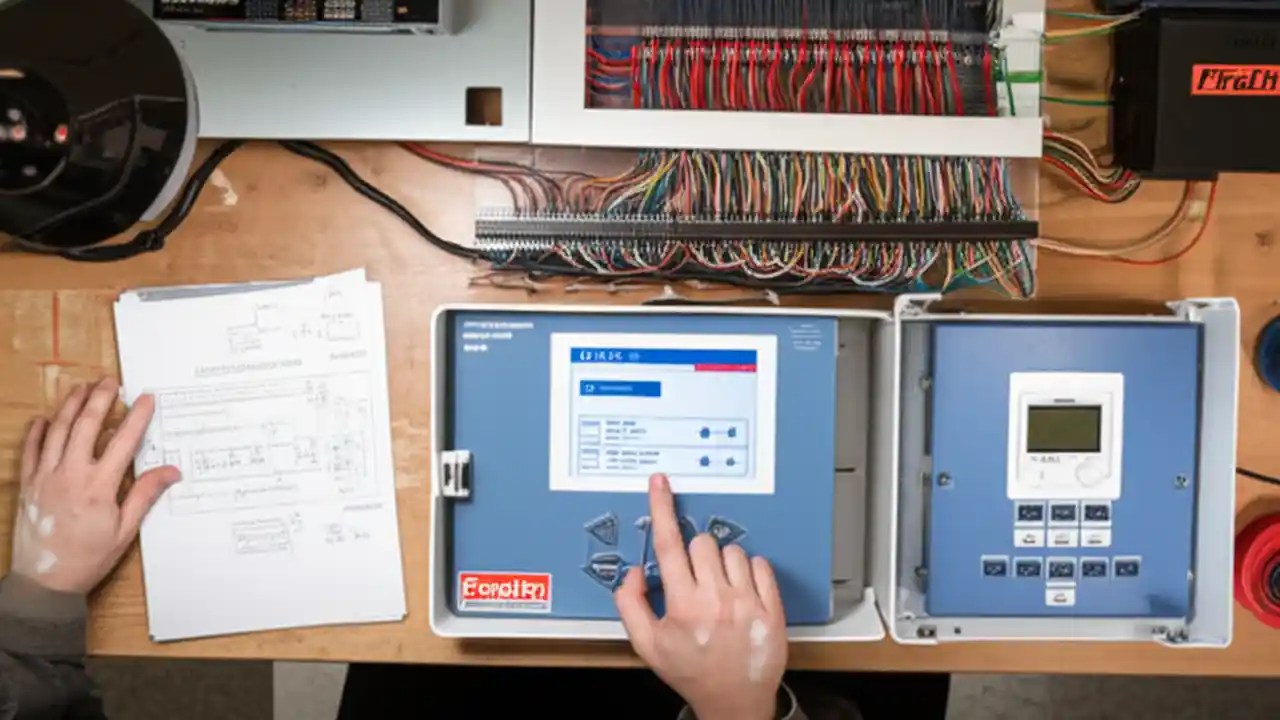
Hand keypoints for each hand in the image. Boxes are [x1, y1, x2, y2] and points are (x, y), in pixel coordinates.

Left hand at [10, 378, 179, 593]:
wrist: (44, 582)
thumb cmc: (88, 559)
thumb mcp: (124, 531)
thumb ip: (145, 495)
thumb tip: (171, 471)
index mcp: (98, 487)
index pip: (123, 441)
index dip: (136, 417)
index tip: (145, 398)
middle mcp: (70, 475)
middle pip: (87, 426)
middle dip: (101, 399)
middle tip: (111, 382)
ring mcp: (45, 478)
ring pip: (58, 431)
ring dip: (71, 406)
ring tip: (82, 389)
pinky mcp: (28, 485)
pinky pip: (31, 450)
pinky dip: (38, 431)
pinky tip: (45, 419)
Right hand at [615, 474, 787, 719]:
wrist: (734, 701)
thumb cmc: (691, 672)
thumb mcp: (648, 645)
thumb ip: (630, 604)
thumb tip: (635, 571)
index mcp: (683, 604)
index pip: (668, 544)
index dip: (661, 508)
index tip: (660, 484)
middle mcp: (716, 598)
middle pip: (702, 542)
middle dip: (694, 553)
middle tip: (694, 579)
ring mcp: (748, 602)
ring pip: (732, 551)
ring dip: (722, 562)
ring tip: (719, 589)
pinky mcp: (772, 607)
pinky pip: (760, 565)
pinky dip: (749, 571)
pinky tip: (740, 592)